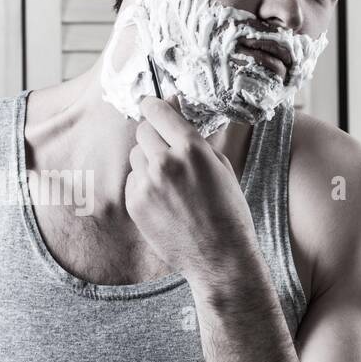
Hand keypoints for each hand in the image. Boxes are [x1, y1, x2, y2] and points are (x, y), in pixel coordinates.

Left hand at [126, 96, 262, 287]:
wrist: (220, 257)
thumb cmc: (227, 211)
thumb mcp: (220, 167)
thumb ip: (194, 140)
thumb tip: (174, 115)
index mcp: (191, 148)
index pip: (159, 111)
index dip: (153, 105)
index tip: (150, 104)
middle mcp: (165, 162)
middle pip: (143, 131)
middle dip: (152, 135)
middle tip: (165, 149)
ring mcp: (147, 184)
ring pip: (136, 156)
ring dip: (148, 161)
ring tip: (170, 182)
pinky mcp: (135, 204)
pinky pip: (133, 181)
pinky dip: (143, 185)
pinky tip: (164, 201)